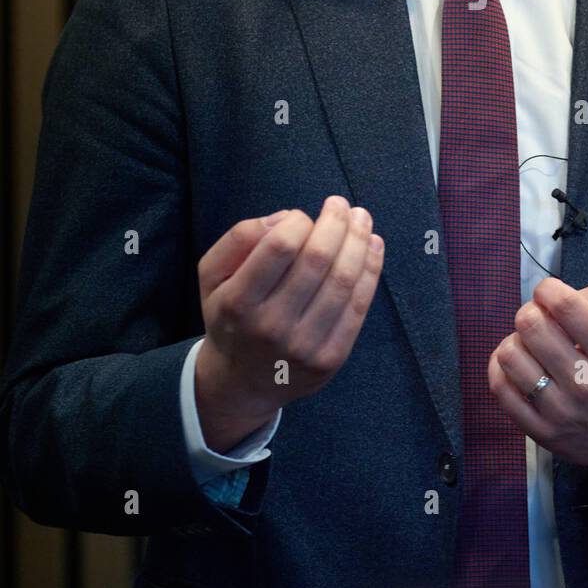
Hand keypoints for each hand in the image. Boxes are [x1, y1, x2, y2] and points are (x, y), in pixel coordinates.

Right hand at [195, 196, 384, 446]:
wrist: (242, 383)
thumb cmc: (230, 316)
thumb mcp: (213, 275)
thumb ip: (239, 238)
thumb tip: (286, 218)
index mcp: (239, 303)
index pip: (280, 247)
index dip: (298, 221)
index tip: (300, 217)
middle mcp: (272, 326)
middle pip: (317, 259)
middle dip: (335, 223)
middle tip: (341, 204)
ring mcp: (305, 346)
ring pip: (343, 281)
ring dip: (358, 241)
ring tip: (361, 218)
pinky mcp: (331, 358)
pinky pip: (358, 306)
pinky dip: (371, 270)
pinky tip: (373, 246)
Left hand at [488, 279, 587, 480]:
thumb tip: (564, 293)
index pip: (567, 307)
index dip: (549, 289)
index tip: (551, 292)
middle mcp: (587, 386)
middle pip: (531, 326)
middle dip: (532, 311)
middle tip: (544, 319)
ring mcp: (561, 413)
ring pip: (510, 356)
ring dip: (518, 340)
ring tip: (534, 345)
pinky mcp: (543, 433)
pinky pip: (501, 391)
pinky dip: (502, 368)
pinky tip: (522, 365)